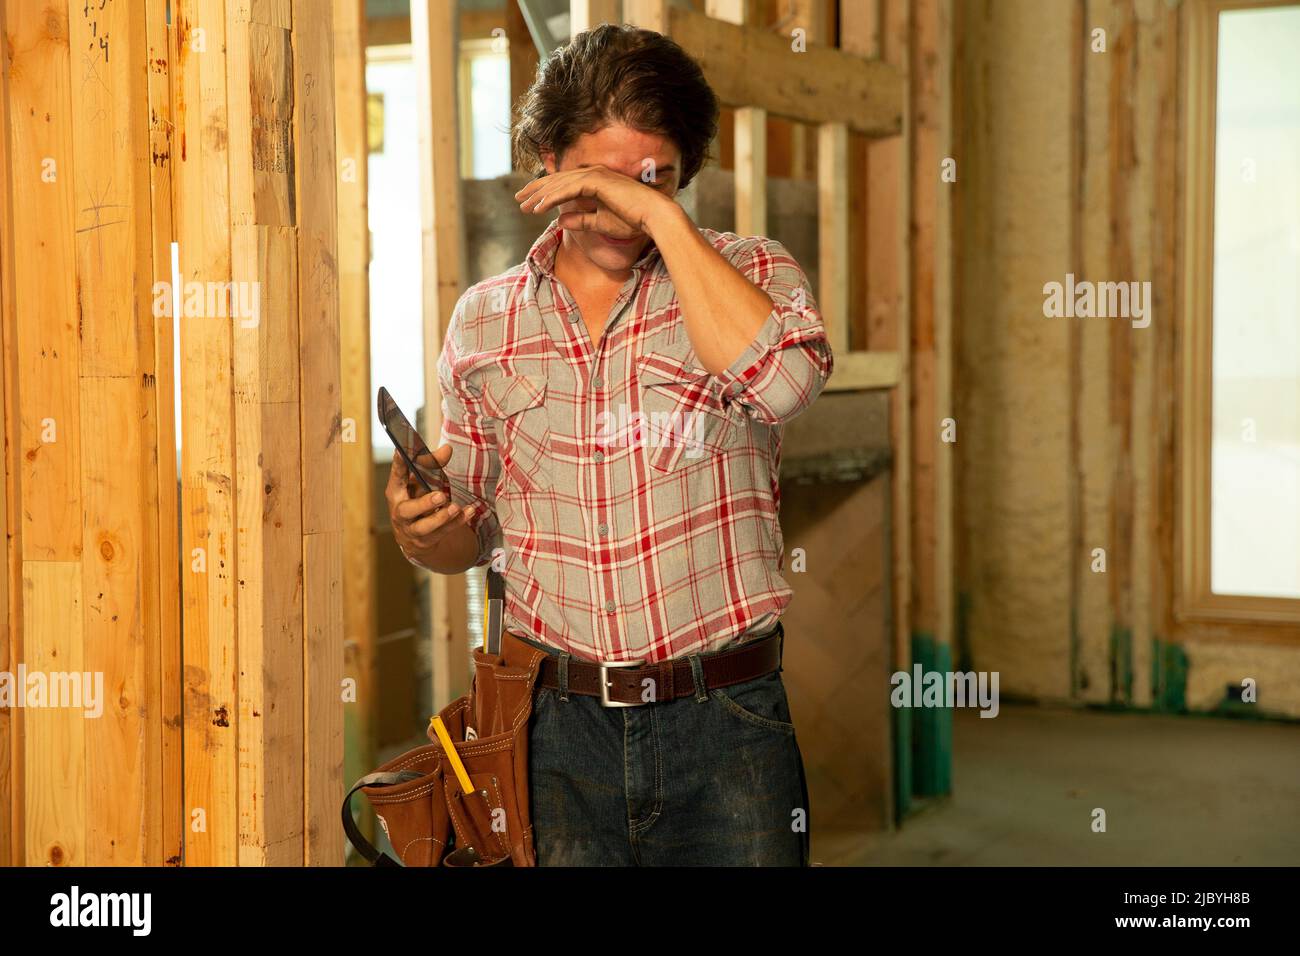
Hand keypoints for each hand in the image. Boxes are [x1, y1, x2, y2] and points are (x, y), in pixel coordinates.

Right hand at [385, 447, 475, 568]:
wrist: (414, 537)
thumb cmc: (417, 501)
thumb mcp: (421, 482)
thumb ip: (432, 464)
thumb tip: (447, 449)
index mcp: (396, 493)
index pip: (396, 477)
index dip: (398, 465)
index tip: (401, 451)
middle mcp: (400, 512)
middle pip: (407, 510)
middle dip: (424, 503)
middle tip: (441, 496)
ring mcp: (411, 529)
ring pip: (424, 527)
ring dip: (441, 518)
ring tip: (454, 507)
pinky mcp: (425, 541)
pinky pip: (442, 534)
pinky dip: (457, 523)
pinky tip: (468, 512)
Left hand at [514, 165, 677, 239]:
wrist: (653, 217)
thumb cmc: (633, 220)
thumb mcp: (600, 223)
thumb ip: (580, 220)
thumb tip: (559, 220)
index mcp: (595, 180)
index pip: (563, 184)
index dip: (544, 193)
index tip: (530, 203)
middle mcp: (593, 173)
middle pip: (557, 180)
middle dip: (536, 190)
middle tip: (518, 200)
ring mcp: (594, 175)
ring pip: (559, 184)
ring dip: (540, 195)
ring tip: (524, 206)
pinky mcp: (596, 182)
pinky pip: (567, 190)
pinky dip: (552, 199)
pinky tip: (539, 208)